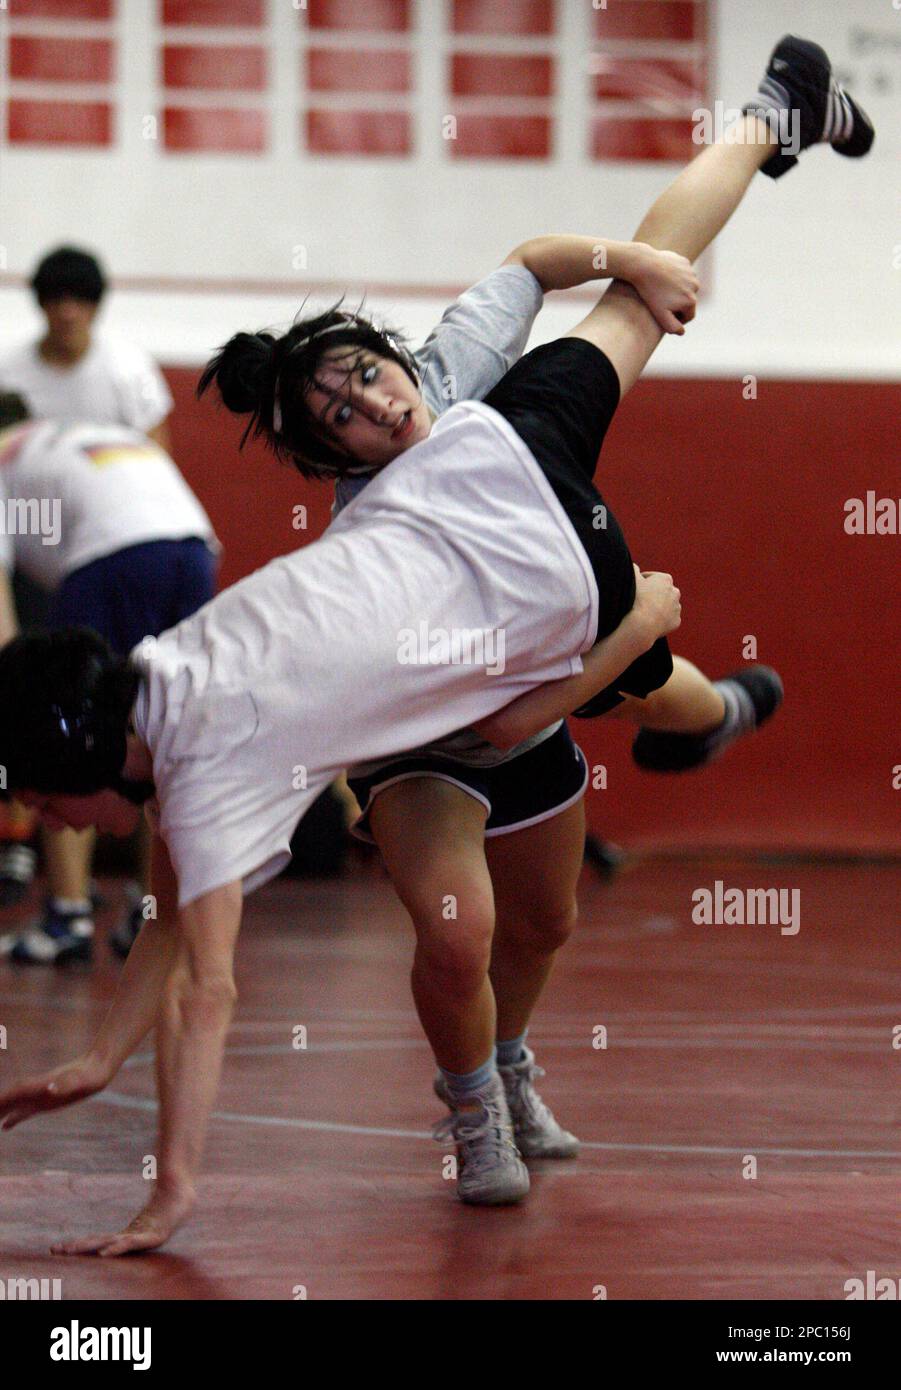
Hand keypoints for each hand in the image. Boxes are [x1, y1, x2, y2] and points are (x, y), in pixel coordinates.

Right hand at [0, 1053, 111, 1131]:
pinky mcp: (48, 1101)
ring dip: (1, 1112)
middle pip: (10, 1098)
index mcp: (42, 1085)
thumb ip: (65, 1084)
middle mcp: (37, 1090)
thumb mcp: (80, 1081)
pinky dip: (14, 1118)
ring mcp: (41, 1095)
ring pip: (15, 1105)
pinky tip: (6, 1126)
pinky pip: (26, 1110)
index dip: (3, 1100)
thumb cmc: (90, 1075)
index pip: (16, 1093)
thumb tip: (50, 1088)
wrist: (98, 1067)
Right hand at [51, 1180, 195, 1257]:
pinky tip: (105, 1253)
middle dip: (77, 1249)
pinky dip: (119, 1248)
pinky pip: (135, 1243)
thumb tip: (127, 1173)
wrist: (185, 1191)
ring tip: (71, 1250)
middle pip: (99, 1244)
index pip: (98, 1241)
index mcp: (127, 1234)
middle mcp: (132, 1239)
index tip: (56, 1247)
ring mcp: (143, 1239)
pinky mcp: (157, 1236)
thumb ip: (129, 1188)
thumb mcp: (146, 1196)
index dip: (79, 1244)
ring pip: (112, 1245)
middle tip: (55, 1250)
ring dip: (92, 1249)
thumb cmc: (168, 1193)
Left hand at [629, 246, 698, 334]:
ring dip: (678, 290)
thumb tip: (682, 332)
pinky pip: (682, 273)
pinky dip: (675, 277)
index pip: (689, 316)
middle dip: (678, 304)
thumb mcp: (660, 314)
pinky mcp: (684, 262)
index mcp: (691, 300)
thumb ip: (672, 327)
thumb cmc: (650, 291)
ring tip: (662, 291)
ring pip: (686, 286)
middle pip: (688, 301)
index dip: (678, 320)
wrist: (644, 265)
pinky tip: (663, 278)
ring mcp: (691, 273)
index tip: (667, 319)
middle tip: (662, 304)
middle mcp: (695, 286)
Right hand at [632, 564, 681, 638]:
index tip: (636, 588)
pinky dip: (662, 620)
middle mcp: (675, 592)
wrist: (643, 624)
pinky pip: (668, 619)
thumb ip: (633, 569)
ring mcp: (676, 607)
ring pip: (667, 605)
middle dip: (654, 594)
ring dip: (659, 607)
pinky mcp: (676, 621)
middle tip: (641, 600)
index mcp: (666, 579)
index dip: (643, 582)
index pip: (653, 578)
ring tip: (646, 612)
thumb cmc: (637, 599)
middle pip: (662, 591)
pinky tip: (652, 621)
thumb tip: (634, 565)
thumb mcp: (632, 580)